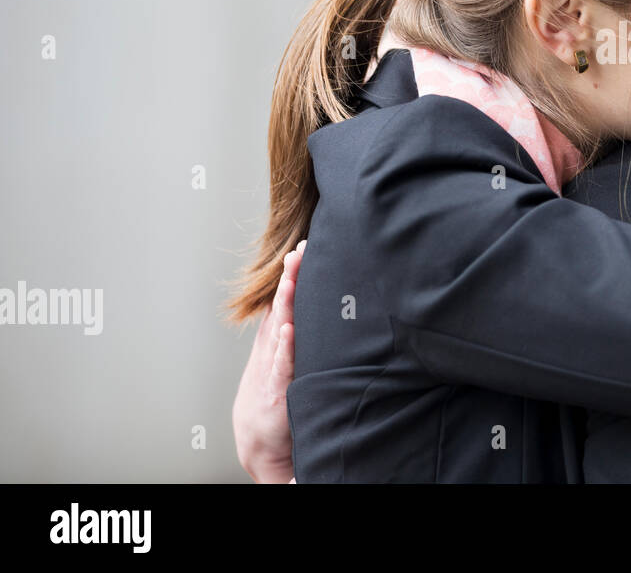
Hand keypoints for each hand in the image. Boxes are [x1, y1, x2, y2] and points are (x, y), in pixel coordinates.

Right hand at [232, 239, 303, 483]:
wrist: (260, 442)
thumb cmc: (276, 395)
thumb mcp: (283, 359)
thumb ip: (295, 334)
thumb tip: (311, 307)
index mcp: (275, 340)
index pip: (284, 300)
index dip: (292, 274)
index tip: (303, 246)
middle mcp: (271, 349)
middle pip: (281, 307)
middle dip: (290, 278)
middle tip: (300, 249)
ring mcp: (272, 368)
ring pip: (280, 329)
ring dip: (285, 303)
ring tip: (291, 278)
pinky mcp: (277, 392)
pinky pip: (282, 366)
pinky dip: (284, 347)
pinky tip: (288, 330)